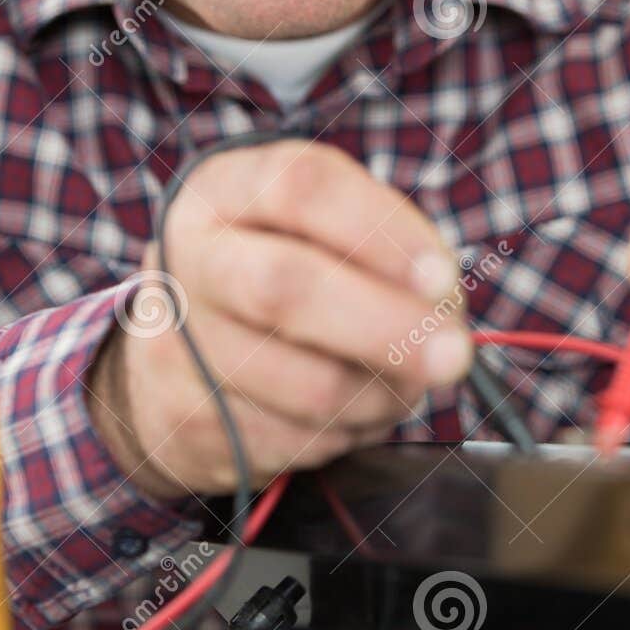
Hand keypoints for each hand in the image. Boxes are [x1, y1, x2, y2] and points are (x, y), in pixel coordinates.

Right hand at [88, 139, 472, 498]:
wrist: (177, 353)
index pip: (302, 187)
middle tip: (453, 354)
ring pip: (310, 386)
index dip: (381, 232)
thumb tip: (438, 301)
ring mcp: (176, 346)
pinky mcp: (189, 424)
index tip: (442, 276)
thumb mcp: (316, 226)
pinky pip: (303, 442)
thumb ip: (380, 242)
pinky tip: (348, 408)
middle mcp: (190, 260)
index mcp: (223, 191)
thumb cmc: (274, 269)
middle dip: (386, 325)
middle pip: (285, 286)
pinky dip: (350, 431)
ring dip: (383, 392)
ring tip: (400, 378)